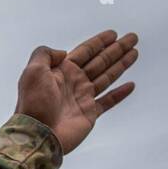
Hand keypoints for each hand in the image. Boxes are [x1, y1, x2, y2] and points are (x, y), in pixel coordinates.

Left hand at [16, 29, 138, 153]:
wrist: (38, 134)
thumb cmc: (33, 104)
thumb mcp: (33, 71)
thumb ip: (45, 55)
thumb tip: (63, 53)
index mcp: (61, 71)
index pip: (84, 52)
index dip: (99, 42)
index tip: (113, 34)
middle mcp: (73, 83)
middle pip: (100, 61)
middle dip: (116, 49)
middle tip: (132, 38)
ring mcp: (82, 98)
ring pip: (106, 77)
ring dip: (121, 65)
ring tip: (134, 53)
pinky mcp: (89, 114)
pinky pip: (108, 102)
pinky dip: (120, 94)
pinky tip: (130, 85)